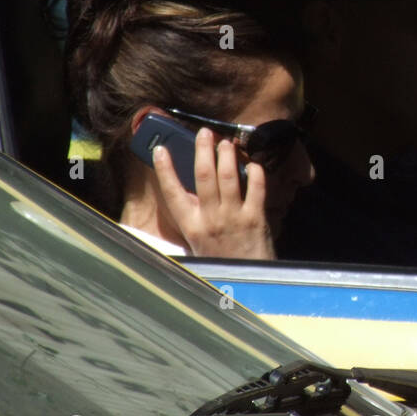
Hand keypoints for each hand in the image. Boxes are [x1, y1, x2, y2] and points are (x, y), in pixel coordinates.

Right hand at [153, 128, 275, 258]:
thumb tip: (190, 188)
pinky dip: (255, 173)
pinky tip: (253, 164)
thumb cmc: (222, 260)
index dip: (165, 169)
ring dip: (227, 155)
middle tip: (204, 132)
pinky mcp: (256, 218)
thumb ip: (195, 216)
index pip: (172, 192)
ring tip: (226, 142)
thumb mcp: (198, 242)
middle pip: (203, 176)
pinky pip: (256, 188)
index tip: (161, 149)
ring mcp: (234, 217)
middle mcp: (210, 219)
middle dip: (203, 150)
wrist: (247, 283)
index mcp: (191, 225)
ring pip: (228, 177)